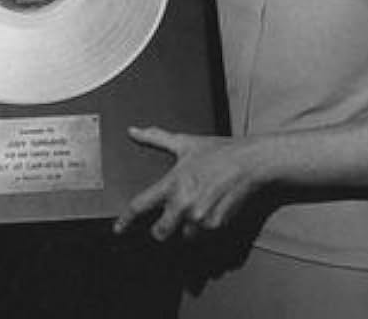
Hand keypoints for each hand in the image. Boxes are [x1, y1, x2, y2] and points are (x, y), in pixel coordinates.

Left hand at [113, 127, 264, 241]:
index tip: (118, 229)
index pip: (141, 206)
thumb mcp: (184, 142)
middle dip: (161, 229)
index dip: (126, 220)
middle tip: (167, 219)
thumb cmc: (217, 151)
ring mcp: (200, 217)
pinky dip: (204, 227)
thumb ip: (155, 138)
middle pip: (160, 232)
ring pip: (183, 236)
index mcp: (172, 183)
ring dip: (185, 228)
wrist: (248, 162)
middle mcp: (183, 203)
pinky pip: (203, 235)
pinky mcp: (216, 226)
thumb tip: (134, 131)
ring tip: (196, 207)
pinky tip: (209, 209)